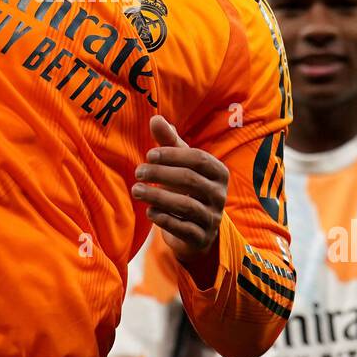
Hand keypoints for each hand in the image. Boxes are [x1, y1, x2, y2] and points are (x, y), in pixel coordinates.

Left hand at [133, 115, 227, 284]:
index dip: (173, 155)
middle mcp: (220, 195)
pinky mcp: (201, 238)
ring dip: (157, 196)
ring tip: (136, 190)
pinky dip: (164, 219)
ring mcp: (212, 218)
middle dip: (161, 174)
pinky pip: (183, 228)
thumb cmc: (187, 188)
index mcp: (218, 172)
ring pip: (186, 206)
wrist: (196, 230)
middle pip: (190, 180)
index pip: (198, 158)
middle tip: (138, 172)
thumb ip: (169, 141)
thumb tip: (155, 118)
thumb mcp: (181, 164)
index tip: (149, 155)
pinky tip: (149, 212)